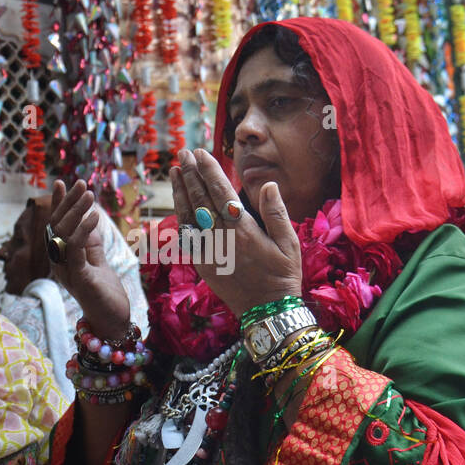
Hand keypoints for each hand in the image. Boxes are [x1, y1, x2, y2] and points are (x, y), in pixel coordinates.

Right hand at [47, 179, 131, 339]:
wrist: (112, 320)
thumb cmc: (104, 292)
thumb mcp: (96, 261)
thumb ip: (89, 242)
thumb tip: (87, 217)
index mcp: (61, 258)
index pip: (56, 225)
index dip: (59, 203)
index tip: (62, 182)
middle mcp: (58, 264)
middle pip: (56, 226)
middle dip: (68, 202)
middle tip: (82, 183)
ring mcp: (67, 272)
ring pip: (63, 234)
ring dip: (76, 211)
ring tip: (90, 194)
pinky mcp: (79, 279)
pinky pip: (76, 249)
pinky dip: (84, 230)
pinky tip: (94, 216)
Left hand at [170, 148, 300, 318]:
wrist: (267, 311)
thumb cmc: (283, 275)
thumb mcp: (289, 243)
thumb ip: (276, 212)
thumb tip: (268, 184)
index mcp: (243, 229)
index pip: (220, 192)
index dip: (209, 171)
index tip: (200, 153)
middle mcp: (221, 238)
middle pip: (200, 199)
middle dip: (191, 174)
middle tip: (183, 153)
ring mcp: (208, 251)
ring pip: (188, 215)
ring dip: (181, 192)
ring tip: (176, 171)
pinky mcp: (202, 264)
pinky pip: (186, 236)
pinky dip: (180, 218)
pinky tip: (178, 205)